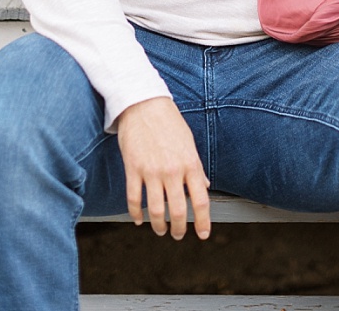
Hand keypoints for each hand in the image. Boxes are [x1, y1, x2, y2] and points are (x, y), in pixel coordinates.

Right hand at [113, 97, 210, 240]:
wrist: (143, 102)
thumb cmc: (168, 121)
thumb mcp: (189, 143)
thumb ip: (197, 167)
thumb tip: (205, 186)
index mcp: (190, 164)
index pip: (201, 201)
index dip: (203, 222)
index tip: (202, 234)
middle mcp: (172, 170)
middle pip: (177, 211)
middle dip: (178, 229)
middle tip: (177, 235)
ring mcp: (151, 170)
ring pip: (155, 210)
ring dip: (158, 225)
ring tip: (159, 229)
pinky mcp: (133, 168)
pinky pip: (133, 198)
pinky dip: (136, 213)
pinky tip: (138, 219)